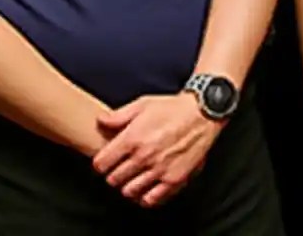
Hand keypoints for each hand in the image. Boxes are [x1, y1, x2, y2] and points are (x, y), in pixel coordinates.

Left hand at [93, 93, 222, 207]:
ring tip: (133, 178)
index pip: (101, 164)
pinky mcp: (174, 179)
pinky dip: (145, 196)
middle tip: (120, 169)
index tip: (106, 161)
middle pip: (113, 180)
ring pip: (129, 191)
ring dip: (128, 186)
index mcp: (132, 138)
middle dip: (113, 175)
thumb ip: (118, 116)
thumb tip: (99, 122)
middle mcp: (143, 156)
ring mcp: (159, 170)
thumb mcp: (142, 104)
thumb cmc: (172, 108)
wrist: (202, 114)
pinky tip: (147, 187)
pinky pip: (151, 199)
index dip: (101, 163)